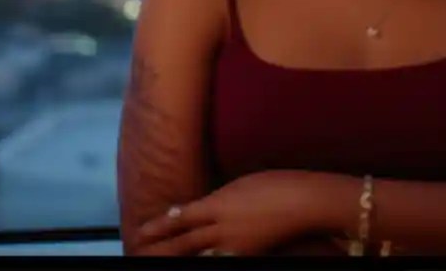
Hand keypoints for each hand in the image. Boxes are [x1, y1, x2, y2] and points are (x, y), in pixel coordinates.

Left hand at [133, 170, 323, 255]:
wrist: (304, 201)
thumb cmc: (275, 184)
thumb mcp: (240, 185)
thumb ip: (217, 199)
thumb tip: (198, 208)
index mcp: (218, 204)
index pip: (180, 218)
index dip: (159, 226)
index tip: (141, 231)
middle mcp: (222, 226)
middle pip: (184, 241)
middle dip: (162, 247)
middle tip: (142, 251)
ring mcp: (236, 243)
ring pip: (199, 254)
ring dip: (181, 257)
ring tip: (164, 260)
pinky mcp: (249, 253)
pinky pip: (221, 258)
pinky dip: (207, 259)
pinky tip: (200, 260)